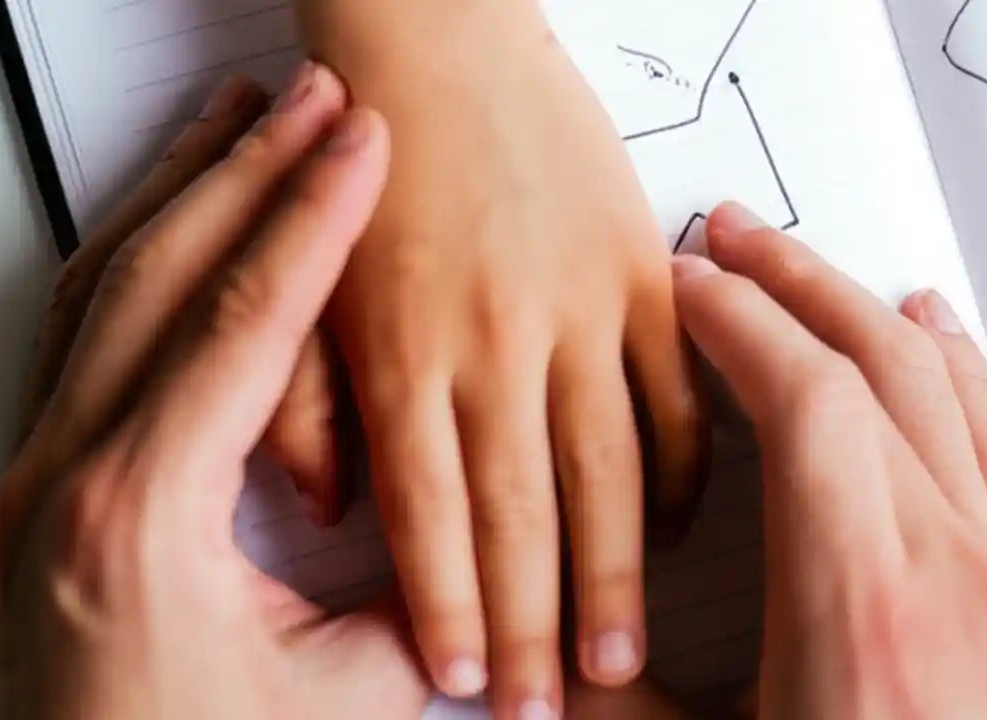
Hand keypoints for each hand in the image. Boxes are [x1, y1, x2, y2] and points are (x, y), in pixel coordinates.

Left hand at [0, 71, 427, 718]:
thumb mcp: (336, 703)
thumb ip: (415, 607)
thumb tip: (477, 541)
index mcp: (139, 517)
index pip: (244, 323)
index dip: (314, 221)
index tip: (363, 144)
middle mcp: (67, 478)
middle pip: (161, 273)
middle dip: (245, 168)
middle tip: (310, 97)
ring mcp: (34, 475)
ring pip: (101, 289)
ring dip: (177, 193)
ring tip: (233, 120)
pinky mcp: (33, 486)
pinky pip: (77, 334)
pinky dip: (130, 257)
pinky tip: (167, 223)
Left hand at [295, 1, 707, 713]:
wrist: (435, 37)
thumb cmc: (364, 157)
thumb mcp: (311, 287)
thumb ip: (307, 408)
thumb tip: (337, 511)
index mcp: (400, 349)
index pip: (428, 517)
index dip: (450, 613)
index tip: (467, 684)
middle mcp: (491, 339)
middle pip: (520, 516)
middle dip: (532, 628)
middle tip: (547, 705)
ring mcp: (573, 306)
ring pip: (605, 471)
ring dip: (612, 576)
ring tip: (619, 655)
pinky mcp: (634, 271)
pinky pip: (672, 390)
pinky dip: (679, 467)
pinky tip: (671, 528)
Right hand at [672, 203, 986, 718]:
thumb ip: (624, 715)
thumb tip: (543, 671)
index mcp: (862, 600)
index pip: (806, 396)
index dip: (737, 320)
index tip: (684, 282)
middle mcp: (954, 563)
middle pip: (877, 361)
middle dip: (794, 280)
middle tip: (729, 232)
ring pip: (948, 386)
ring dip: (871, 306)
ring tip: (811, 263)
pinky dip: (961, 368)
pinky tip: (939, 335)